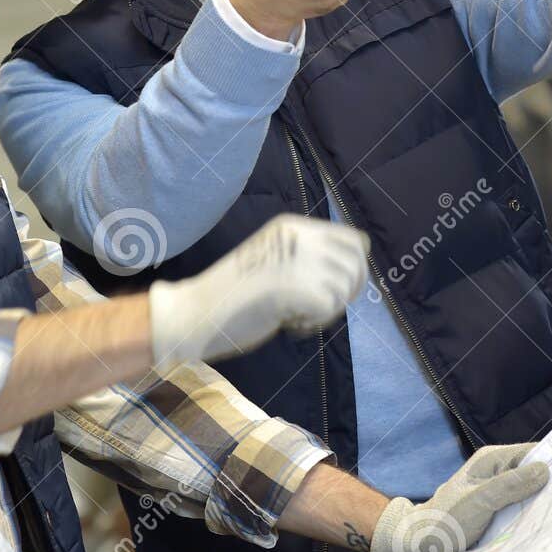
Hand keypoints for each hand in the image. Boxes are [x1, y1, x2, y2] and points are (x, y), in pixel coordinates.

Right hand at [146, 214, 368, 365]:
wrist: (196, 312)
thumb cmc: (234, 295)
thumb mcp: (276, 260)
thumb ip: (308, 259)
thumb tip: (356, 272)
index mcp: (293, 227)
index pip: (354, 240)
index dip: (356, 268)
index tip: (341, 290)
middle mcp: (299, 237)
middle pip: (355, 265)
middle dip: (346, 292)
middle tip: (319, 309)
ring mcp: (297, 260)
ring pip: (344, 288)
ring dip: (328, 310)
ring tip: (297, 316)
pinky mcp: (295, 287)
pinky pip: (329, 307)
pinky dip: (313, 322)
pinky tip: (289, 324)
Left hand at [369, 443, 548, 551]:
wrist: (421, 543)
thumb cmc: (445, 518)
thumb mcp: (480, 500)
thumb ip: (510, 486)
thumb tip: (544, 471)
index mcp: (492, 460)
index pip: (532, 452)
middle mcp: (497, 472)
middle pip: (534, 472)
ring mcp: (498, 491)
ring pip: (529, 492)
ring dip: (543, 502)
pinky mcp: (498, 509)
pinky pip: (521, 508)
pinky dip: (532, 515)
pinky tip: (544, 525)